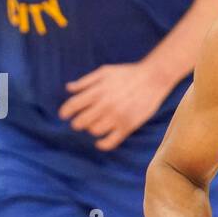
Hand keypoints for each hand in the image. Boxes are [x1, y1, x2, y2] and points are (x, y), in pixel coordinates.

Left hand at [58, 61, 175, 150]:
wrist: (153, 78)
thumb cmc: (128, 73)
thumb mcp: (104, 72)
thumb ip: (85, 81)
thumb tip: (69, 89)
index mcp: (97, 91)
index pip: (73, 106)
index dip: (65, 112)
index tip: (64, 115)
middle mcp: (105, 105)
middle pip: (81, 122)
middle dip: (77, 123)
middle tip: (79, 122)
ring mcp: (116, 117)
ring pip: (94, 131)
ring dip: (91, 130)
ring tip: (94, 126)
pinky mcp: (128, 126)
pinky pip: (111, 142)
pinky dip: (102, 145)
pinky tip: (100, 142)